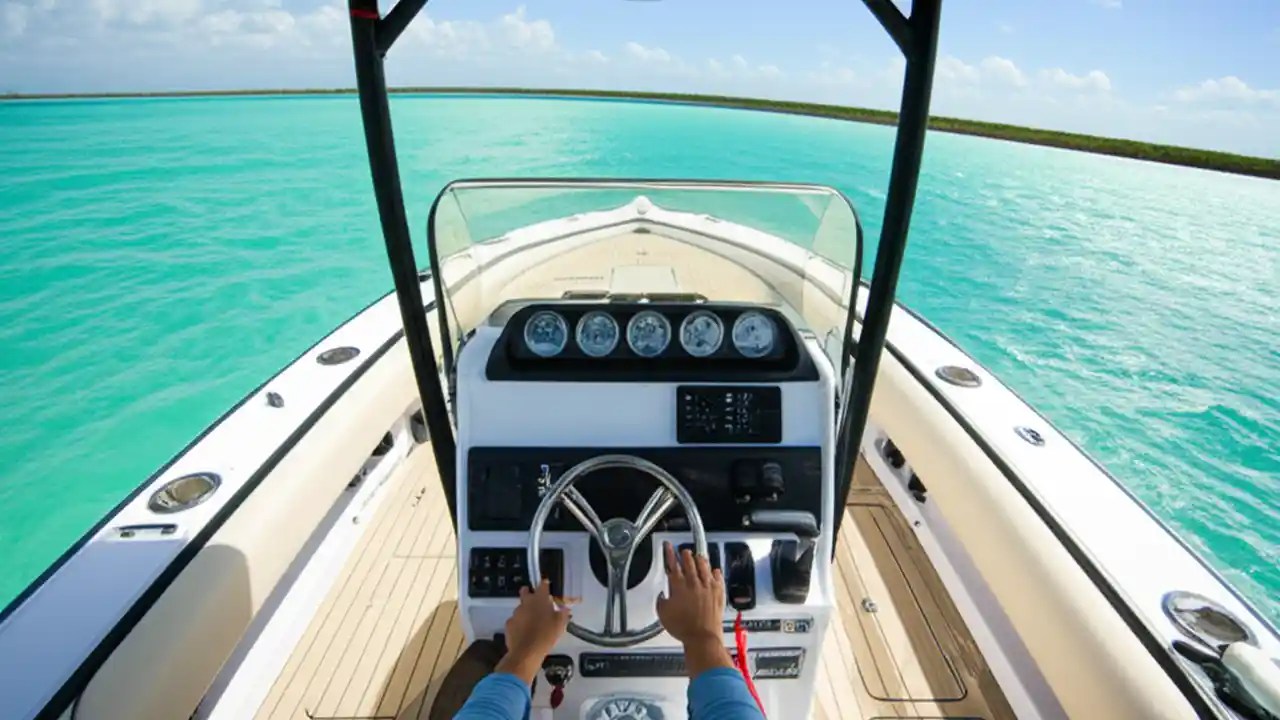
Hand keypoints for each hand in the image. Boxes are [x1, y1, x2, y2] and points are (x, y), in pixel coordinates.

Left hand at [496, 579, 570, 682]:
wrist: (527, 652)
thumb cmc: (546, 635)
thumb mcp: (560, 624)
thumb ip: (563, 613)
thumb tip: (564, 609)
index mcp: (539, 599)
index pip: (543, 584)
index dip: (546, 584)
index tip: (548, 587)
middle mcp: (526, 602)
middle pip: (525, 591)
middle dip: (530, 593)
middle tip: (537, 603)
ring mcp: (515, 613)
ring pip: (520, 607)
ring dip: (526, 611)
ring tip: (533, 622)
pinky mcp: (509, 623)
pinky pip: (515, 620)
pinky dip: (519, 623)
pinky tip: (524, 632)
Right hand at [656, 542, 733, 675]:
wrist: (702, 637)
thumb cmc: (684, 628)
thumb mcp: (663, 614)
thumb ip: (662, 601)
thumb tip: (662, 596)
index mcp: (679, 586)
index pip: (673, 564)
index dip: (669, 553)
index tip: (668, 546)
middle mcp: (694, 583)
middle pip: (689, 562)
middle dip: (685, 554)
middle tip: (683, 551)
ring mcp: (708, 587)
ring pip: (704, 566)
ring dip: (700, 559)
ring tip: (698, 556)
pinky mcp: (718, 593)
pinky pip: (718, 577)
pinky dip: (715, 572)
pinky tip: (714, 570)